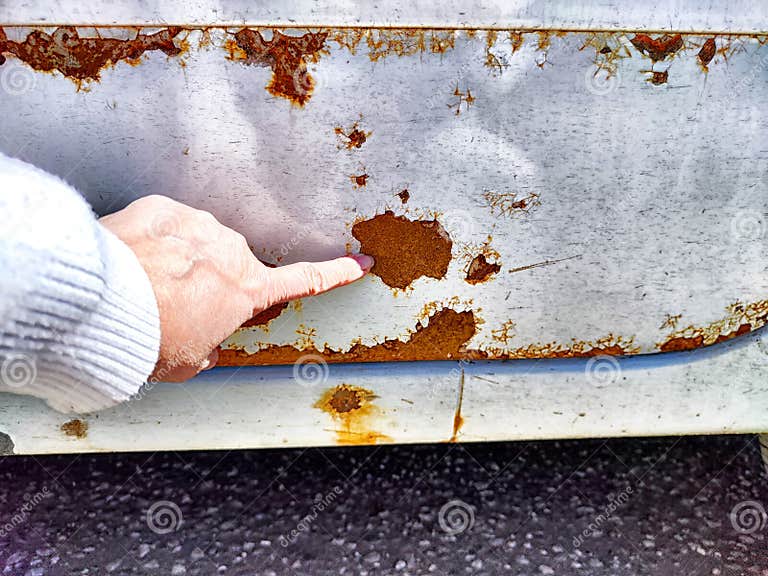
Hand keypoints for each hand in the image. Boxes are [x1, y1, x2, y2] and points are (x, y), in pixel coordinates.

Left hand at [99, 195, 372, 381]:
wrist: (100, 304)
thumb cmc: (148, 338)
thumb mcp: (188, 362)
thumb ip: (209, 350)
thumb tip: (209, 345)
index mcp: (248, 290)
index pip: (305, 281)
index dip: (337, 273)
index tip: (360, 263)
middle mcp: (231, 252)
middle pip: (231, 266)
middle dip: (210, 281)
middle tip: (173, 305)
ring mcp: (198, 225)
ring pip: (196, 243)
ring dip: (179, 259)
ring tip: (146, 283)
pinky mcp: (163, 208)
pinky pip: (165, 224)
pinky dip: (153, 240)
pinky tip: (133, 261)